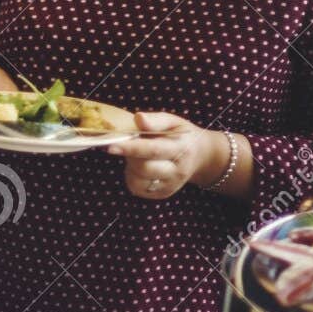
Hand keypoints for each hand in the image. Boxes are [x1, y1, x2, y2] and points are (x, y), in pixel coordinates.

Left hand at [107, 112, 223, 200]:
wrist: (201, 156)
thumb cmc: (182, 136)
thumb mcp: (173, 122)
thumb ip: (155, 121)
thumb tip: (139, 118)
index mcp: (182, 149)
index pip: (154, 150)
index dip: (132, 148)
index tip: (111, 146)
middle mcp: (178, 170)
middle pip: (144, 168)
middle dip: (130, 156)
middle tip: (131, 145)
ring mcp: (171, 185)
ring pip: (138, 180)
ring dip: (131, 167)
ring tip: (139, 157)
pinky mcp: (163, 194)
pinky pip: (138, 188)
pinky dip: (133, 177)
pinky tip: (141, 168)